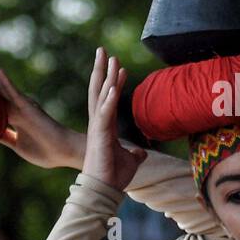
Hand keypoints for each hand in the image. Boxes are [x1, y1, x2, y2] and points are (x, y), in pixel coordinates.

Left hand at [0, 44, 85, 169]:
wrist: (64, 152)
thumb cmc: (44, 149)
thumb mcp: (16, 144)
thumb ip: (3, 136)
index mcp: (10, 114)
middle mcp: (14, 105)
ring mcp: (21, 105)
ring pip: (0, 83)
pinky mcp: (30, 109)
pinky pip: (16, 94)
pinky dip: (7, 83)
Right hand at [82, 47, 145, 191]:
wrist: (104, 190)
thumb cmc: (113, 176)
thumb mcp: (130, 161)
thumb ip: (134, 154)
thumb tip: (141, 152)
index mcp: (105, 126)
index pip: (107, 96)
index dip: (112, 79)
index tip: (117, 63)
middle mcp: (99, 123)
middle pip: (99, 89)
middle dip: (102, 69)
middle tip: (103, 49)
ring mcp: (98, 127)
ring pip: (102, 96)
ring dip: (107, 76)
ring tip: (111, 58)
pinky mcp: (100, 135)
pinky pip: (105, 113)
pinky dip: (110, 98)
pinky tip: (114, 85)